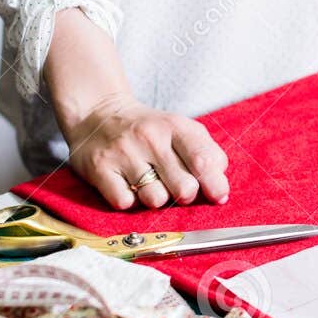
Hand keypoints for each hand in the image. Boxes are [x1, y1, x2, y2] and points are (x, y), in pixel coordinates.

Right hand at [65, 96, 229, 211]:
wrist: (97, 114)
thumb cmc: (149, 131)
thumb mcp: (181, 131)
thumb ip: (207, 155)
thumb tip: (220, 193)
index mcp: (175, 126)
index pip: (204, 161)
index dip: (215, 185)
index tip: (216, 195)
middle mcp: (149, 137)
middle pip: (184, 188)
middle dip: (185, 195)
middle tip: (175, 186)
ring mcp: (123, 153)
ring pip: (155, 199)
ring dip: (155, 199)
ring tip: (149, 183)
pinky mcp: (100, 169)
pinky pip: (125, 203)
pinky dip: (130, 201)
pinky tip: (128, 186)